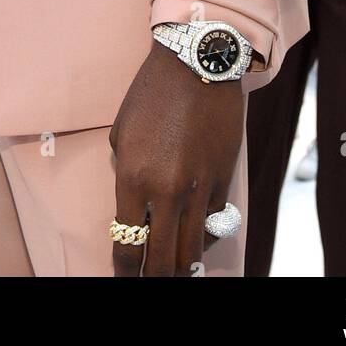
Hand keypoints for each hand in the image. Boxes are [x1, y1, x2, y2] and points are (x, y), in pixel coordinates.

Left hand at [109, 42, 243, 276]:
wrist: (197, 63)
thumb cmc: (152, 93)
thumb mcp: (123, 133)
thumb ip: (125, 173)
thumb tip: (133, 205)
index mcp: (133, 179)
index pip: (127, 245)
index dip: (124, 270)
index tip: (123, 277)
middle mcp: (166, 192)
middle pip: (161, 260)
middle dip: (153, 279)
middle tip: (147, 282)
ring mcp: (199, 190)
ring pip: (192, 252)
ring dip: (180, 268)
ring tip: (172, 272)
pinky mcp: (223, 181)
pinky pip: (214, 225)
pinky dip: (202, 239)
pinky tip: (194, 242)